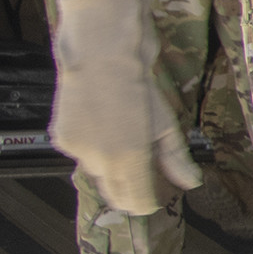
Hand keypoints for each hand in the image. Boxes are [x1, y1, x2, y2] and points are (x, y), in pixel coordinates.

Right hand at [48, 0, 201, 216]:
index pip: (137, 201)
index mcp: (129, 160)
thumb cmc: (136, 81)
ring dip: (110, 164)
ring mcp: (77, 151)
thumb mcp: (165, 121)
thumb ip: (175, 158)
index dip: (147, 201)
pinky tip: (103, 126)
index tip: (155, 196)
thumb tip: (191, 182)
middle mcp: (100, 161)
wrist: (100, 52)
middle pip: (115, 193)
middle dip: (129, 188)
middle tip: (144, 173)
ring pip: (97, 173)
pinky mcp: (62, 139)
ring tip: (124, 137)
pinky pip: (81, 154)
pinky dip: (92, 147)